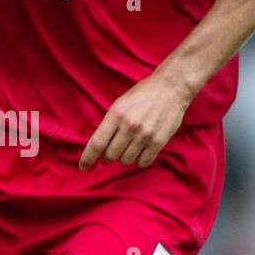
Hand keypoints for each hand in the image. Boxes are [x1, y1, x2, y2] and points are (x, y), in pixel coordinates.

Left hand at [79, 70, 193, 170]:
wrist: (171, 88)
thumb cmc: (143, 95)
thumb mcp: (120, 104)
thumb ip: (110, 124)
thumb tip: (100, 148)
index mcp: (116, 114)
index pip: (97, 143)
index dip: (88, 158)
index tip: (83, 167)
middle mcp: (129, 126)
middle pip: (111, 155)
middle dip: (108, 156)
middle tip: (112, 151)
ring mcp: (145, 135)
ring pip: (126, 160)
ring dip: (125, 157)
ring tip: (130, 145)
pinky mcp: (159, 141)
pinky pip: (143, 162)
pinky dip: (140, 160)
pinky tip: (141, 150)